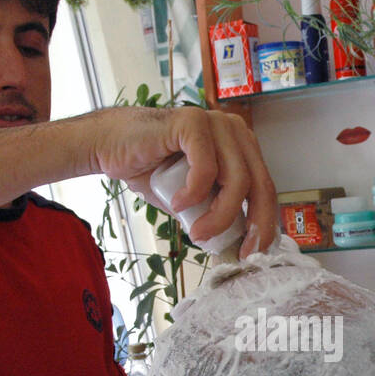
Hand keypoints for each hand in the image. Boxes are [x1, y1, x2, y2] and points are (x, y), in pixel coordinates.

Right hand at [92, 106, 277, 257]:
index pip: (265, 187)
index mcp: (240, 146)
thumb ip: (213, 210)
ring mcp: (216, 123)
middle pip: (260, 184)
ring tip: (197, 234)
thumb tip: (236, 243)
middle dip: (253, 225)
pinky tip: (177, 203)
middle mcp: (234, 131)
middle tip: (240, 253)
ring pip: (237, 180)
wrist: (109, 145)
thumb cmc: (149, 168)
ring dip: (219, 215)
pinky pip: (206, 167)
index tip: (254, 251)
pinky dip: (194, 193)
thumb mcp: (191, 199)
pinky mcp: (192, 122)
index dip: (265, 223)